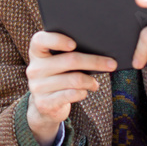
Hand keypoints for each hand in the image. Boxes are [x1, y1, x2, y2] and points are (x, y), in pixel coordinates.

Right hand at [26, 31, 115, 145]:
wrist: (45, 106)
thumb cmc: (58, 77)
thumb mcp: (57, 63)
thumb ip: (68, 53)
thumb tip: (98, 49)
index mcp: (36, 53)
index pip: (40, 40)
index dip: (57, 40)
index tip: (74, 44)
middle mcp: (34, 69)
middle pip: (69, 60)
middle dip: (95, 61)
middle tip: (112, 64)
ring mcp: (37, 87)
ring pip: (74, 79)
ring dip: (91, 81)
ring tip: (95, 84)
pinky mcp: (44, 103)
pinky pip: (72, 94)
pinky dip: (83, 93)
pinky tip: (85, 92)